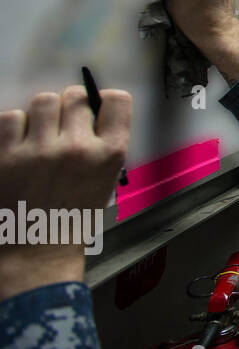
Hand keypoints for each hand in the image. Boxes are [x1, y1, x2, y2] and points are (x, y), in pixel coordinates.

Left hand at [0, 86, 130, 297]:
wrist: (34, 253)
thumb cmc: (71, 218)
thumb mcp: (105, 181)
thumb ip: (102, 144)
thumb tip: (87, 110)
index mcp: (109, 155)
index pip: (117, 100)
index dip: (105, 101)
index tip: (95, 110)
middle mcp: (77, 148)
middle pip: (76, 96)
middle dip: (70, 109)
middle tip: (62, 128)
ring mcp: (39, 150)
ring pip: (43, 101)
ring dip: (41, 115)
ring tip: (38, 137)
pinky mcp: (5, 155)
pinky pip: (11, 117)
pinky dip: (14, 128)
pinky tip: (18, 146)